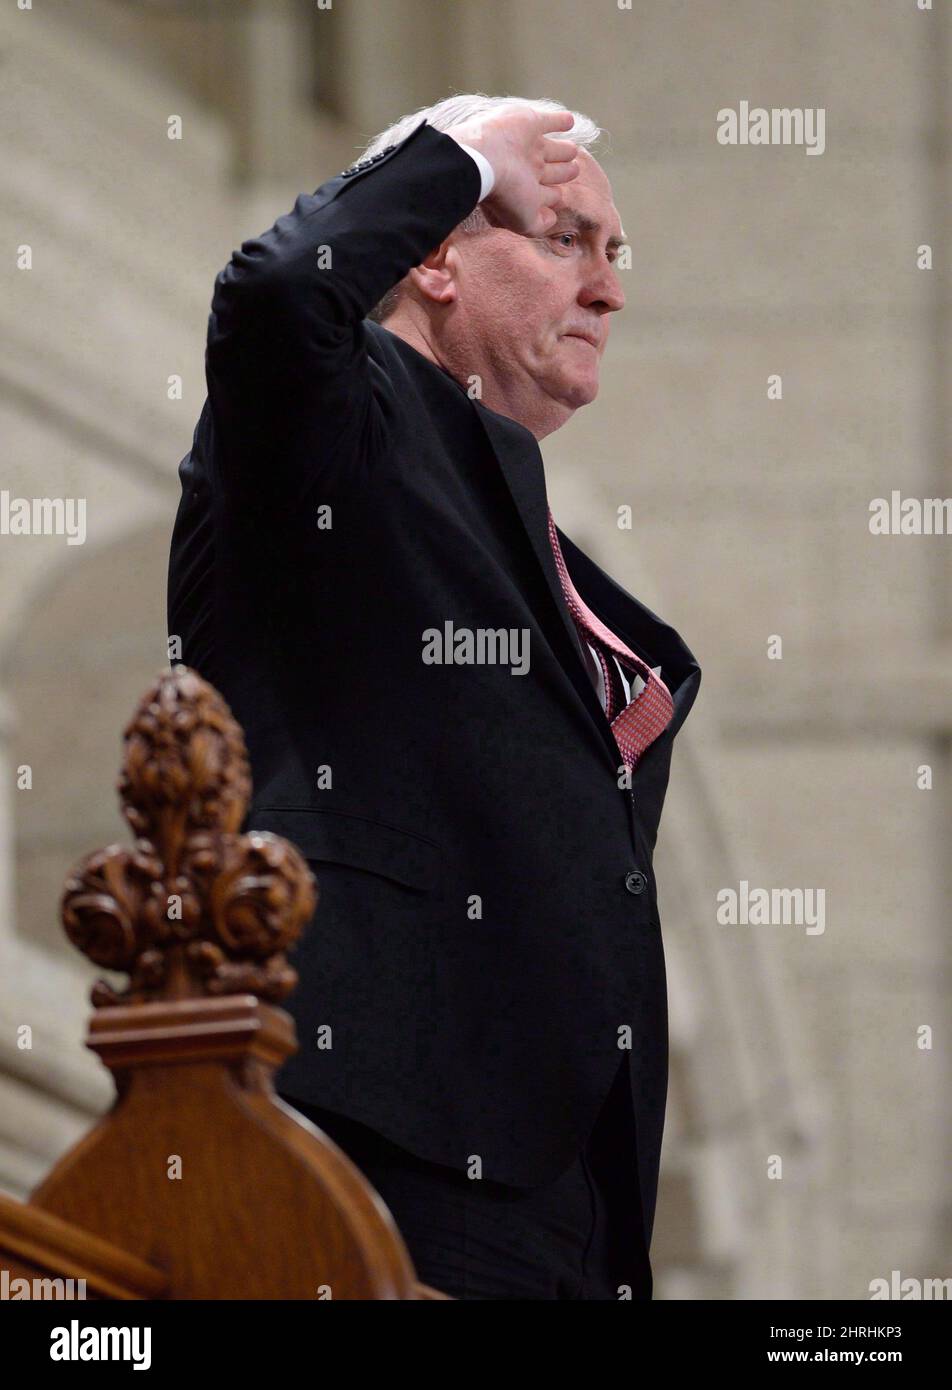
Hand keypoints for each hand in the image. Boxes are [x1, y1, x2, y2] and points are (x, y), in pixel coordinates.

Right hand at [448, 105, 579, 237]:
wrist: (484, 162)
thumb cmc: (504, 194)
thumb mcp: (523, 222)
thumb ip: (540, 225)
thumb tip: (552, 217)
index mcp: (527, 189)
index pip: (547, 194)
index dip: (554, 197)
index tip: (558, 197)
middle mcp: (529, 168)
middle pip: (554, 171)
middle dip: (564, 172)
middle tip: (573, 170)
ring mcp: (530, 145)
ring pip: (556, 149)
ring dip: (566, 150)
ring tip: (572, 150)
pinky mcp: (530, 122)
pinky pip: (551, 121)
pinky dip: (562, 121)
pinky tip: (569, 121)